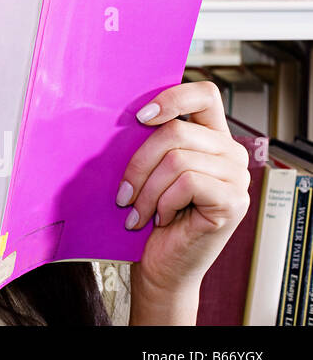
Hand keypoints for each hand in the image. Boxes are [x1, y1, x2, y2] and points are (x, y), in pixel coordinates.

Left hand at [118, 80, 251, 323]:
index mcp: (210, 136)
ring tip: (137, 210)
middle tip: (122, 192)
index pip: (204, 94)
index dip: (172, 97)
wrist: (161, 265)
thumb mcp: (148, 170)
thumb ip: (150, 140)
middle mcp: (230, 152)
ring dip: (147, 189)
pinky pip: (187, 183)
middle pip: (175, 131)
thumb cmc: (149, 216)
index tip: (139, 117)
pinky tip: (160, 219)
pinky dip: (164, 202)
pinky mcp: (233, 201)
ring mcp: (236, 177)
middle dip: (138, 163)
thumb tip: (127, 116)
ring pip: (177, 160)